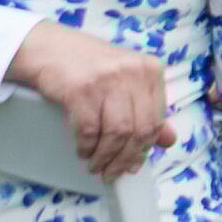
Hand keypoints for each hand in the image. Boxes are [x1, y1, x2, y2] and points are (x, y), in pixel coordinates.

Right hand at [10, 21, 173, 179]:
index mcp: (151, 71)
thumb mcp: (127, 81)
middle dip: (125, 158)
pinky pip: (90, 129)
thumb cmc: (92, 67)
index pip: (156, 119)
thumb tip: (169, 140)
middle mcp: (134, 73)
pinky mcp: (82, 89)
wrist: (52, 50)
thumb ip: (148, 108)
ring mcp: (108, 80)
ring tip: (96, 166)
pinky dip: (87, 147)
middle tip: (113, 172)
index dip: (145, 147)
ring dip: (105, 156)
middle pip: (139, 129)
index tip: (134, 164)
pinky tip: (84, 151)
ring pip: (117, 133)